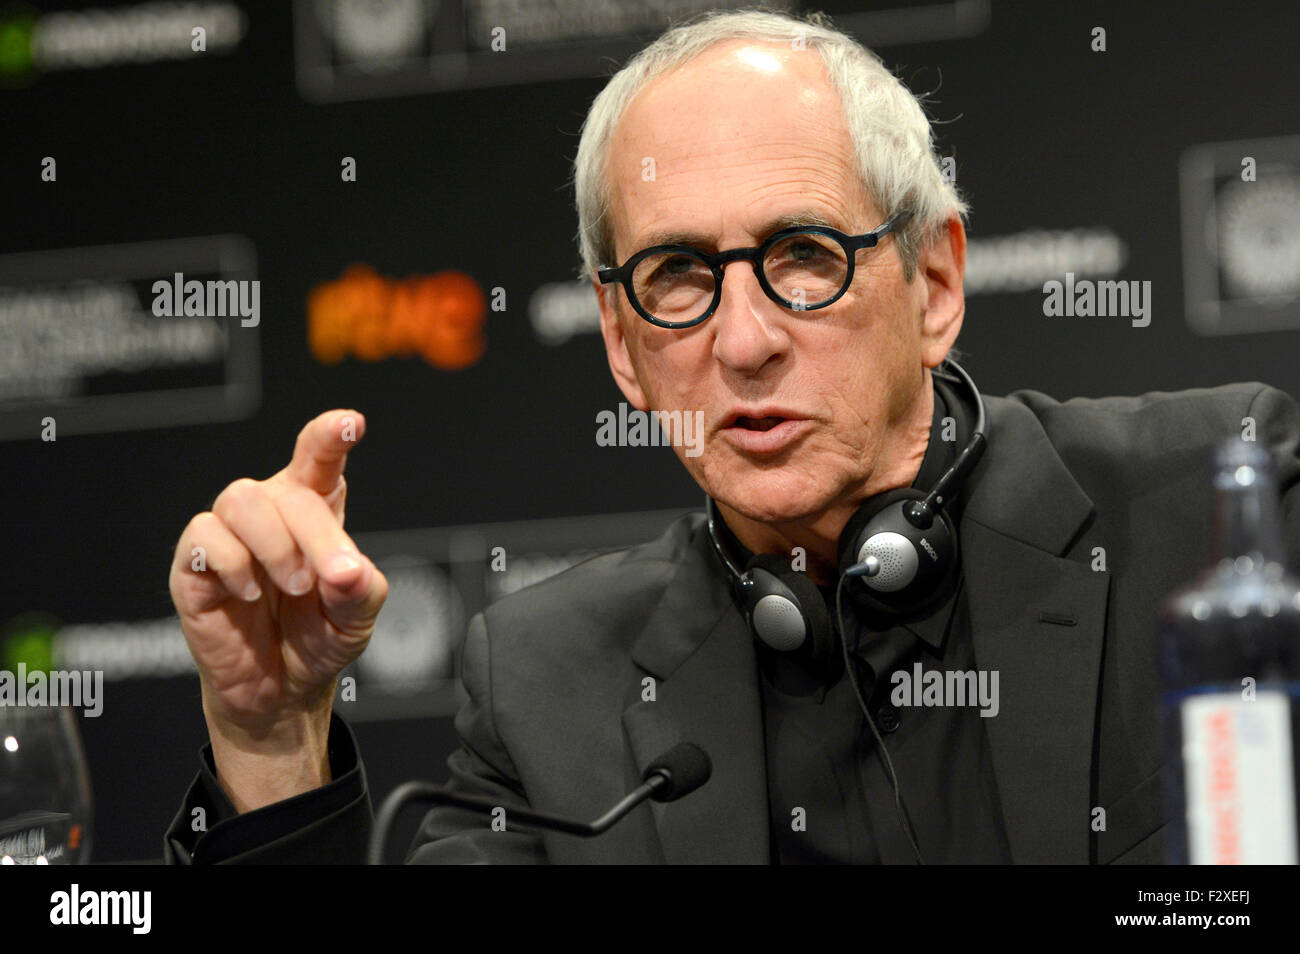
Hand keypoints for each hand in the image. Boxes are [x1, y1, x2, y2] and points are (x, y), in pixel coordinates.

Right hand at [168, 410, 387, 808]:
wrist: (281, 691)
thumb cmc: (320, 637)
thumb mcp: (357, 617)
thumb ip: (360, 589)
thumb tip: (347, 571)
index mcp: (316, 508)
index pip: (318, 458)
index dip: (330, 435)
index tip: (350, 422)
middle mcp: (270, 510)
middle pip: (289, 492)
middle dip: (317, 534)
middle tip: (334, 578)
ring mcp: (229, 534)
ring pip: (241, 501)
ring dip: (276, 545)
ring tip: (296, 586)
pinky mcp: (193, 565)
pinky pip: (203, 538)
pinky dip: (233, 564)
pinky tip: (249, 594)